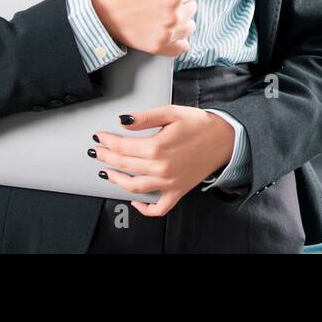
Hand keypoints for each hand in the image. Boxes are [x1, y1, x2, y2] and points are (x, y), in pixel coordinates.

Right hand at [90, 0, 197, 56]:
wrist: (102, 14)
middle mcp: (175, 15)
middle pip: (192, 7)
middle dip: (181, 2)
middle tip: (162, 2)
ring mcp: (169, 33)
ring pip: (190, 26)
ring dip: (182, 20)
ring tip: (164, 16)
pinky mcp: (161, 47)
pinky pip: (183, 46)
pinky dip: (179, 40)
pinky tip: (168, 32)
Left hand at [90, 105, 235, 215]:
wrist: (225, 139)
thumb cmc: (200, 125)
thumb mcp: (171, 113)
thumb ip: (145, 118)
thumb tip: (123, 121)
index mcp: (157, 147)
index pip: (122, 146)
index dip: (107, 141)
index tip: (99, 137)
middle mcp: (161, 168)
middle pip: (124, 165)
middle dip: (106, 157)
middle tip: (96, 152)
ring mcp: (168, 183)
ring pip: (134, 187)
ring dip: (116, 180)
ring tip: (106, 173)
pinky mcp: (177, 191)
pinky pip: (158, 208)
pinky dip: (144, 208)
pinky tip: (134, 201)